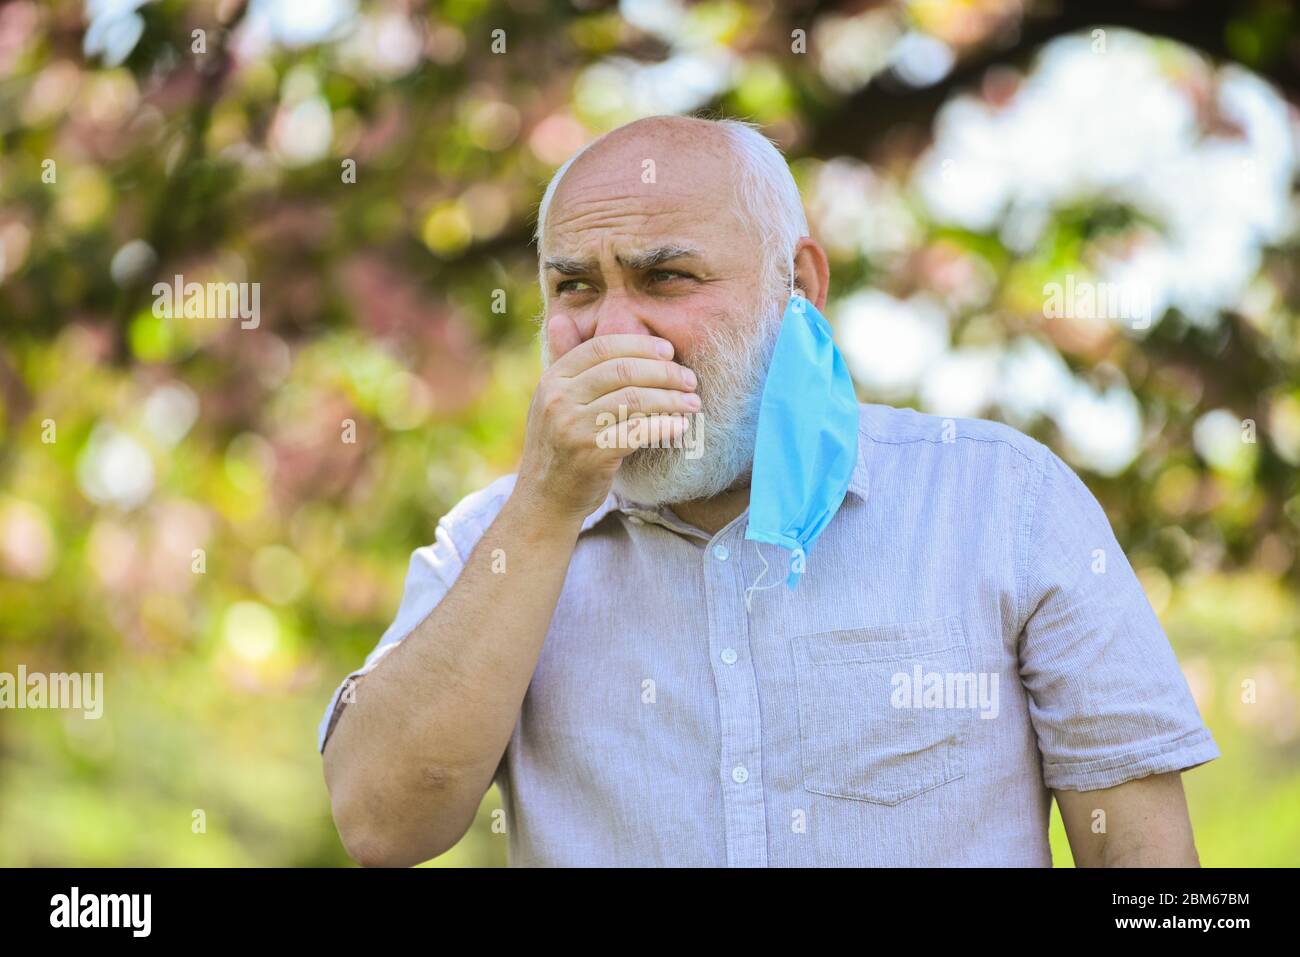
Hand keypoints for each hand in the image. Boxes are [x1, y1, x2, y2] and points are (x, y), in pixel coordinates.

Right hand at [514, 334, 699, 524]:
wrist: (545, 498)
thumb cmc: (559, 445)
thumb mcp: (553, 399)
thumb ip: (563, 360)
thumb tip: (561, 318)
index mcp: (552, 379)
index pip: (602, 347)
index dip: (641, 345)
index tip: (669, 352)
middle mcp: (559, 399)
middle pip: (623, 370)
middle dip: (664, 372)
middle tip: (689, 379)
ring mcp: (574, 427)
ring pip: (635, 400)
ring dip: (672, 400)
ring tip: (692, 404)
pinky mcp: (592, 454)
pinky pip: (638, 432)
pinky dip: (664, 426)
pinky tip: (680, 426)